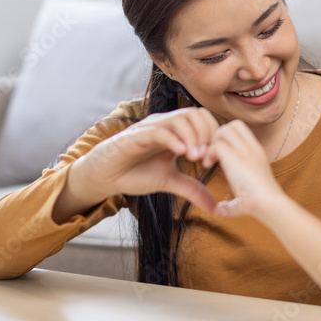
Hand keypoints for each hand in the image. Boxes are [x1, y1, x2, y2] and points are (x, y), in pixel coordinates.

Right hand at [71, 107, 219, 212]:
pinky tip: (181, 153)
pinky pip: (158, 131)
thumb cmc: (135, 173)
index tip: (213, 158)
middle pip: (195, 113)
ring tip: (195, 157)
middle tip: (207, 157)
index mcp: (174, 131)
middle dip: (206, 134)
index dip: (212, 135)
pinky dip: (173, 139)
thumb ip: (191, 189)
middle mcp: (164, 124)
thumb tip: (214, 207)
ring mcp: (150, 128)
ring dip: (193, 136)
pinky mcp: (135, 136)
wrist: (105, 177)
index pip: (202, 118)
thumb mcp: (169, 182)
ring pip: (179, 118)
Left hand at [203, 120, 287, 219]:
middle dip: (216, 137)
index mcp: (256, 151)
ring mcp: (244, 150)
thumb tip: (218, 209)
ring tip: (209, 161)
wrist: (269, 204)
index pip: (240, 128)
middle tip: (211, 156)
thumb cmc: (260, 205)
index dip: (225, 137)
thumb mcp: (246, 195)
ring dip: (211, 143)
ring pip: (222, 130)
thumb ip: (231, 200)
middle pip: (230, 125)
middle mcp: (251, 147)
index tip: (219, 155)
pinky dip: (208, 154)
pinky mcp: (235, 157)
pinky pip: (215, 145)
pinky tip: (207, 167)